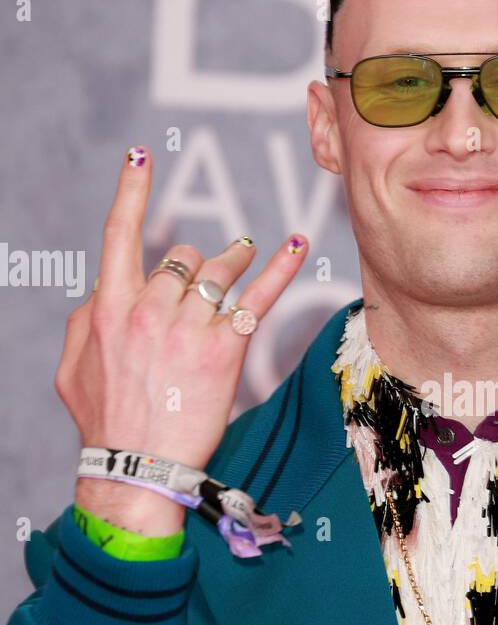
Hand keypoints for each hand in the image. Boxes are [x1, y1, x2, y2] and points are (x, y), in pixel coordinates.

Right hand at [57, 147, 308, 532]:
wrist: (138, 467)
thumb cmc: (103, 419)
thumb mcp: (73, 366)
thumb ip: (87, 320)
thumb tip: (105, 290)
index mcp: (110, 308)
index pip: (119, 235)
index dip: (130, 192)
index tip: (139, 157)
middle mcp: (150, 310)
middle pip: (180, 258)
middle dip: (192, 263)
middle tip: (203, 276)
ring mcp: (189, 328)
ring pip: (218, 271)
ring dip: (232, 260)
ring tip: (240, 255)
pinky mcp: (225, 350)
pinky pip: (257, 298)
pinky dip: (280, 268)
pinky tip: (297, 243)